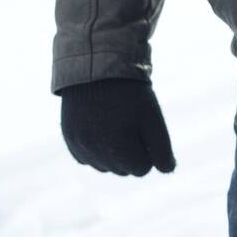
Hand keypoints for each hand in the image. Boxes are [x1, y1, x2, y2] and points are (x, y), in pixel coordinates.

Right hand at [58, 77, 175, 175]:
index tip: (145, 126)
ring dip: (113, 152)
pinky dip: (97, 147)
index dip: (148, 148)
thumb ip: (162, 148)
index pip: (142, 169)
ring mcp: (79, 146)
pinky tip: (101, 126)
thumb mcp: (152, 117)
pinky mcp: (69, 138)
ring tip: (116, 122)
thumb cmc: (130, 93)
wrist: (97, 65)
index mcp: (117, 149)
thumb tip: (167, 169)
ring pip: (104, 166)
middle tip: (130, 121)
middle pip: (123, 170)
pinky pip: (88, 156)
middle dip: (131, 151)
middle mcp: (94, 152)